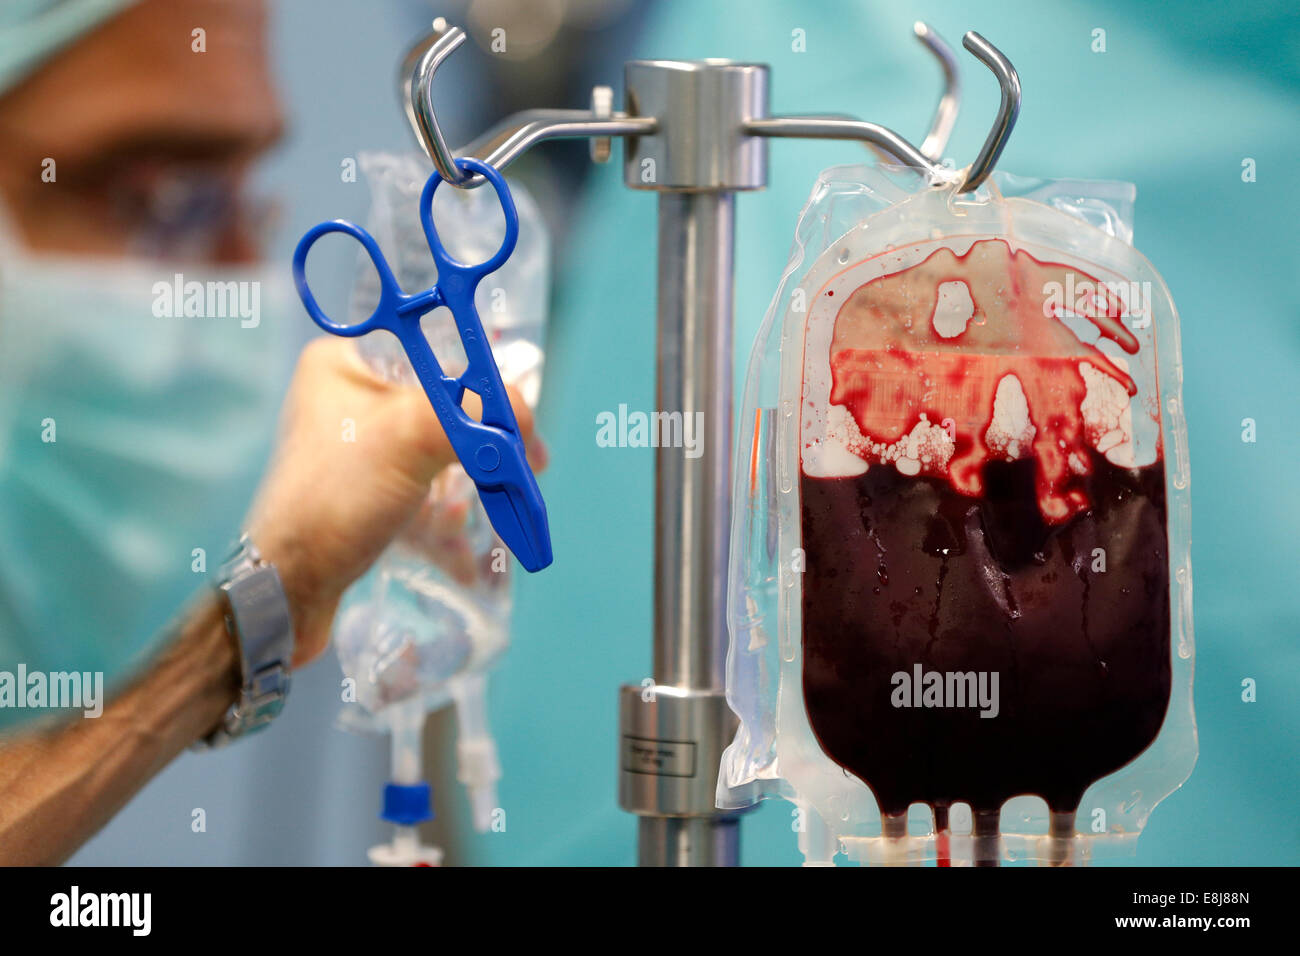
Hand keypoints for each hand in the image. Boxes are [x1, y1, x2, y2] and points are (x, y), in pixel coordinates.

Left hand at [244, 337, 544, 666]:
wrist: (288, 590)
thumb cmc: (338, 498)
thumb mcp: (412, 436)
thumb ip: (477, 412)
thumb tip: (524, 415)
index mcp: (345, 362)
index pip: (435, 351)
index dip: (483, 382)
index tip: (518, 420)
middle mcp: (348, 399)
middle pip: (446, 408)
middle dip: (483, 447)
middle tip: (525, 468)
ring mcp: (357, 451)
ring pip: (440, 457)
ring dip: (465, 492)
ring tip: (468, 518)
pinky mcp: (365, 497)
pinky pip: (424, 495)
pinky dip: (447, 522)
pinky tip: (460, 553)